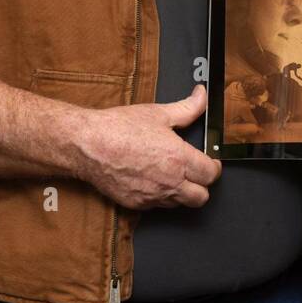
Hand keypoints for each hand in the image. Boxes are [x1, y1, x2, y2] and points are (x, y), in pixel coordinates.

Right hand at [79, 85, 221, 209]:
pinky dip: (159, 196)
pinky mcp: (136, 204)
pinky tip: (152, 180)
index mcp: (179, 158)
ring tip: (173, 175)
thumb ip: (187, 108)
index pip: (211, 174)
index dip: (214, 167)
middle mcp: (169, 182)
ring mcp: (152, 196)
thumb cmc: (119, 128)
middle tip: (196, 172)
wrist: (88, 145)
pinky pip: (156, 206)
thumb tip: (201, 96)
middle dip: (202, 185)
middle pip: (201, 197)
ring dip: (181, 192)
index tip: (210, 162)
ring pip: (179, 203)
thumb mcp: (158, 113)